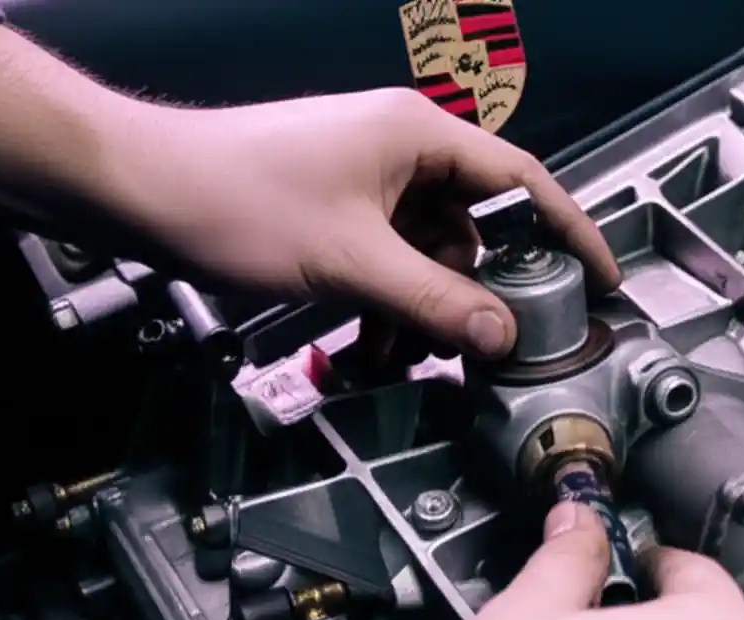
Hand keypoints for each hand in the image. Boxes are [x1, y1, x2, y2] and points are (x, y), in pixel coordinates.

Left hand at [0, 27, 619, 359]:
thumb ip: (437, 304)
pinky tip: (370, 347)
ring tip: (399, 357)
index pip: (525, 184)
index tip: (604, 279)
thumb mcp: (352, 264)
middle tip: (481, 350)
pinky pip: (389, 260)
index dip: (572, 233)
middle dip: (473, 297)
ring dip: (422, 311)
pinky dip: (387, 303)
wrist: (140, 191)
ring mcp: (369, 179)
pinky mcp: (339, 207)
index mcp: (421, 138)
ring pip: (428, 255)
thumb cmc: (237, 201)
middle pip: (475, 231)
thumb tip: (502, 335)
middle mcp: (403, 150)